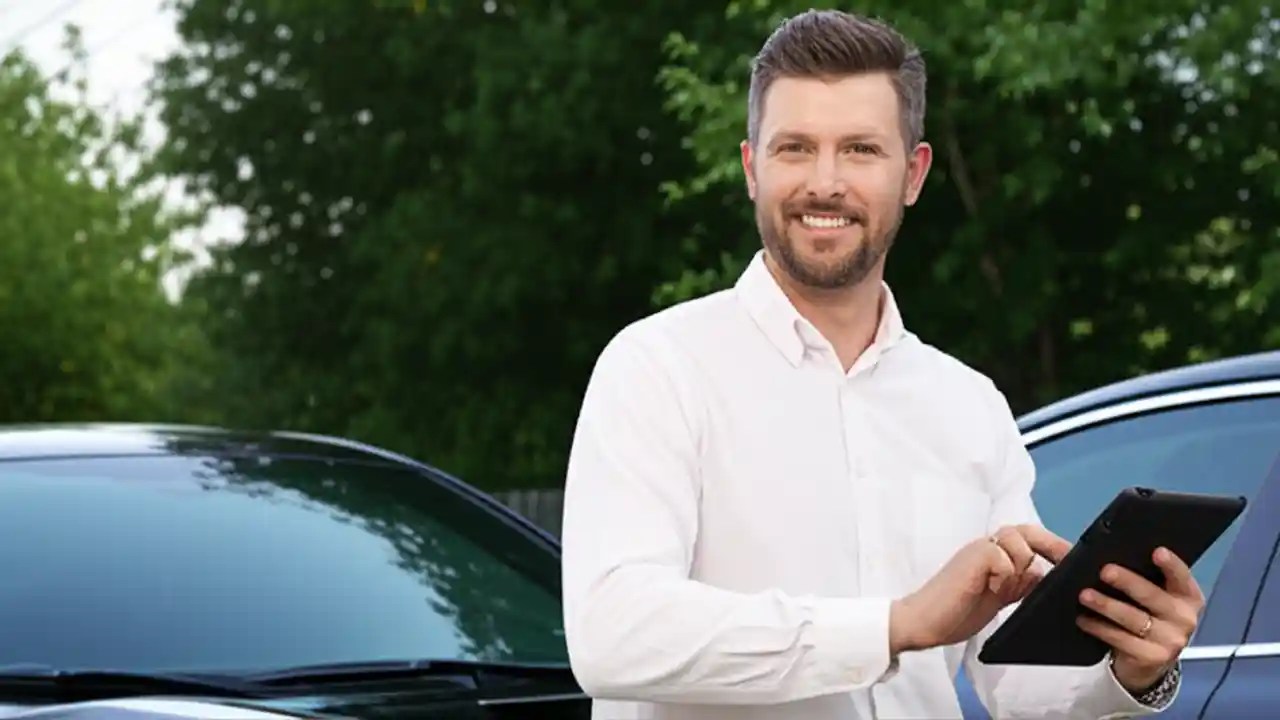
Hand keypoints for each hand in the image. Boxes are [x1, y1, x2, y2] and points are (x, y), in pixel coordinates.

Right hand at [891, 524, 1071, 653]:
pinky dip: (1005, 573)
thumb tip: (1047, 575)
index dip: (1053, 546)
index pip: (1029, 539)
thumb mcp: (999, 597)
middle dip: (1051, 544)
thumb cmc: (956, 611)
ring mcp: (978, 550)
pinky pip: (1002, 555)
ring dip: (1022, 566)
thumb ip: (1019, 584)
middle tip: (1067, 561)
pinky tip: (992, 589)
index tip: (1074, 560)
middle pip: (1027, 530)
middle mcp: (987, 547)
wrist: (923, 620)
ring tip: (1007, 589)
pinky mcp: (973, 557)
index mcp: (994, 556)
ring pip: (1018, 540)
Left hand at [1076, 547, 1203, 691]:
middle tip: (1106, 571)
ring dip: (1107, 605)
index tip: (1156, 551)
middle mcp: (1183, 617)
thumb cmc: (1141, 614)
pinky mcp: (1152, 657)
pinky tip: (1084, 619)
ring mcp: (1171, 640)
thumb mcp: (1136, 590)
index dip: (1171, 564)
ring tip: (1085, 595)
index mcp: (1185, 594)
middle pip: (1153, 595)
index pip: (1181, 576)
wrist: (1145, 659)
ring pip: (1135, 619)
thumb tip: (1056, 542)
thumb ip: (1108, 563)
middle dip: (1128, 581)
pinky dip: (1100, 628)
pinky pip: (1122, 640)